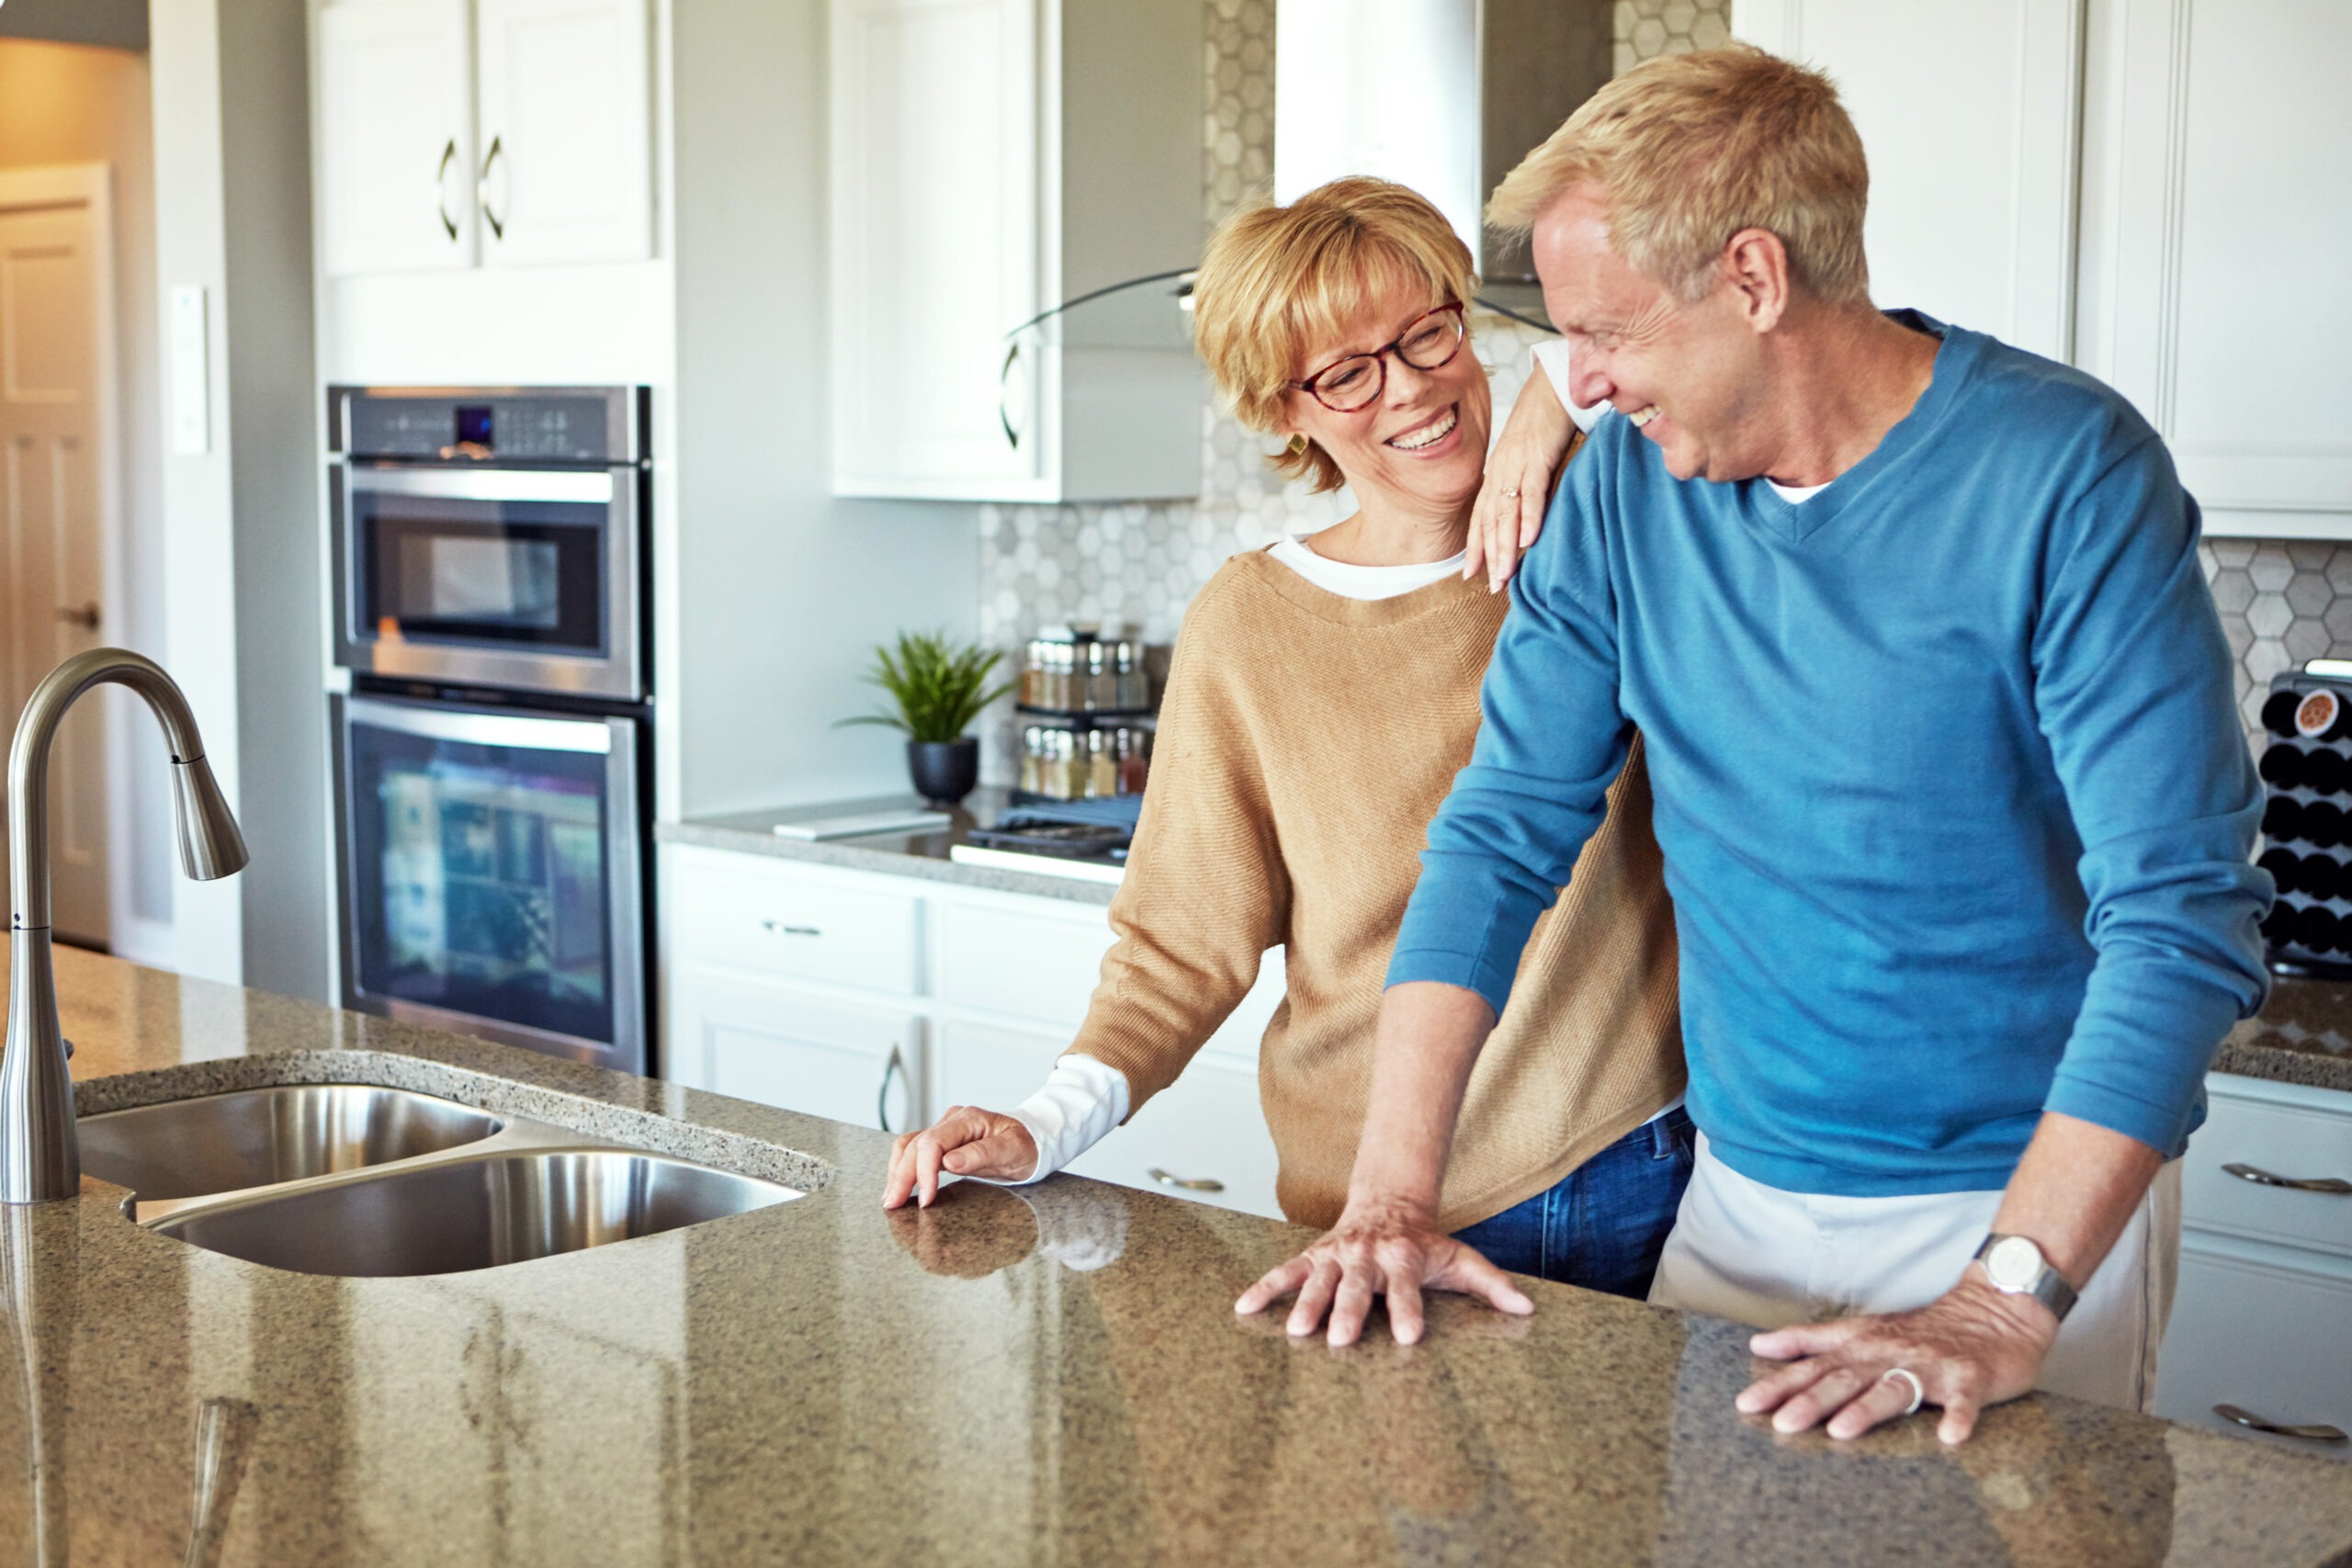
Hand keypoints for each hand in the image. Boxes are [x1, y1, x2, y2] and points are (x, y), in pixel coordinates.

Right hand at [880, 1105, 1038, 1208]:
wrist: (1033, 1140)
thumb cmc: (1027, 1145)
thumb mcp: (1013, 1151)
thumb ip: (982, 1154)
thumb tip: (949, 1162)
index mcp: (968, 1119)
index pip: (933, 1142)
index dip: (924, 1171)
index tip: (926, 1199)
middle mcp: (951, 1121)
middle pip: (914, 1145)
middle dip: (901, 1176)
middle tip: (893, 1205)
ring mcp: (945, 1130)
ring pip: (908, 1146)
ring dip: (897, 1172)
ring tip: (890, 1199)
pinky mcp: (942, 1143)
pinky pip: (915, 1152)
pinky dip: (903, 1169)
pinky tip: (898, 1187)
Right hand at [1233, 1194, 1533, 1345]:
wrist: (1387, 1202)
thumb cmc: (1425, 1242)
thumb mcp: (1460, 1258)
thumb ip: (1491, 1284)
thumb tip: (1527, 1309)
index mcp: (1404, 1258)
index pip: (1407, 1288)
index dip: (1408, 1310)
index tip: (1407, 1337)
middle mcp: (1368, 1256)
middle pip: (1358, 1286)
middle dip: (1348, 1311)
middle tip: (1341, 1338)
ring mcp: (1336, 1255)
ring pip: (1319, 1279)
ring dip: (1307, 1303)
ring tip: (1295, 1329)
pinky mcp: (1313, 1256)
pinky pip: (1284, 1272)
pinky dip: (1264, 1287)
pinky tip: (1243, 1307)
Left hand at [1463, 366, 1578, 593]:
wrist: (1554, 384)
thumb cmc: (1545, 421)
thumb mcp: (1528, 457)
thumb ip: (1525, 484)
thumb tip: (1526, 515)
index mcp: (1497, 472)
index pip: (1481, 516)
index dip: (1476, 546)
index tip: (1471, 575)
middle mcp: (1501, 471)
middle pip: (1491, 520)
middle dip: (1490, 557)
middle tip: (1492, 588)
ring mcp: (1517, 463)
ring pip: (1507, 512)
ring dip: (1505, 547)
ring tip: (1504, 576)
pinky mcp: (1539, 454)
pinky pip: (1533, 490)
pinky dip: (1530, 516)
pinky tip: (1528, 541)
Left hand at [1735, 1270, 2060, 1444]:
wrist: (1995, 1309)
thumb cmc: (1922, 1330)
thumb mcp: (1861, 1330)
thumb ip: (1811, 1340)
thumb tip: (1759, 1345)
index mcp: (1862, 1345)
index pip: (1813, 1365)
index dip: (1779, 1384)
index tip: (1746, 1403)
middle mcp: (1890, 1354)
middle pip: (1845, 1378)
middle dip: (1811, 1400)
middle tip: (1781, 1423)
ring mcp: (1931, 1366)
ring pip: (1894, 1388)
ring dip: (1867, 1410)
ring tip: (1841, 1431)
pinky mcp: (1971, 1378)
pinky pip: (1965, 1401)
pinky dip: (1959, 1418)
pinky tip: (1950, 1437)